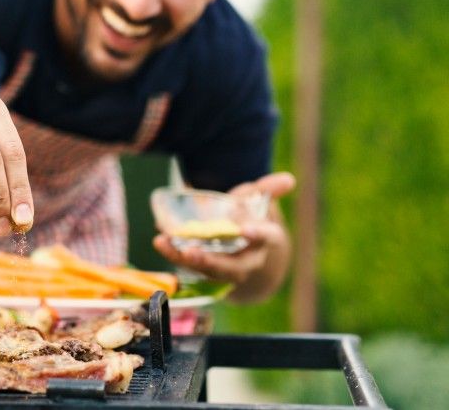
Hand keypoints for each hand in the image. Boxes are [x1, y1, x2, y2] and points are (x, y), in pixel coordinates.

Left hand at [153, 172, 294, 301]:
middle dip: (211, 261)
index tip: (246, 229)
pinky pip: (190, 265)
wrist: (248, 252)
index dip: (257, 234)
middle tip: (191, 252)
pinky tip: (160, 240)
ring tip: (163, 243)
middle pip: (231, 267)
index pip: (265, 238)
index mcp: (265, 241)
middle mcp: (247, 260)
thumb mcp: (260, 203)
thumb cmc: (252, 220)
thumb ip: (268, 190)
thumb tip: (288, 179)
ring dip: (183, 258)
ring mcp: (226, 269)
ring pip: (206, 270)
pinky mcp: (206, 270)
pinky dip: (174, 253)